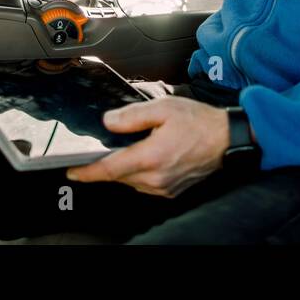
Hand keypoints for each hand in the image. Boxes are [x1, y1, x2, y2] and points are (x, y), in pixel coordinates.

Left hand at [65, 97, 231, 197]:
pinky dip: (140, 172)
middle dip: (108, 163)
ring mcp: (164, 187)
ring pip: (131, 180)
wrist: (227, 139)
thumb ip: (133, 116)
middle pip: (119, 175)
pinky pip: (145, 184)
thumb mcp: (164, 109)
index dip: (87, 172)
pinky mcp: (170, 191)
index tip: (72, 171)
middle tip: (108, 147)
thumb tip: (108, 122)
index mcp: (151, 157)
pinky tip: (148, 156)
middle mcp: (156, 178)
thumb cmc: (199, 122)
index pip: (110, 170)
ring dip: (126, 167)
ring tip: (135, 147)